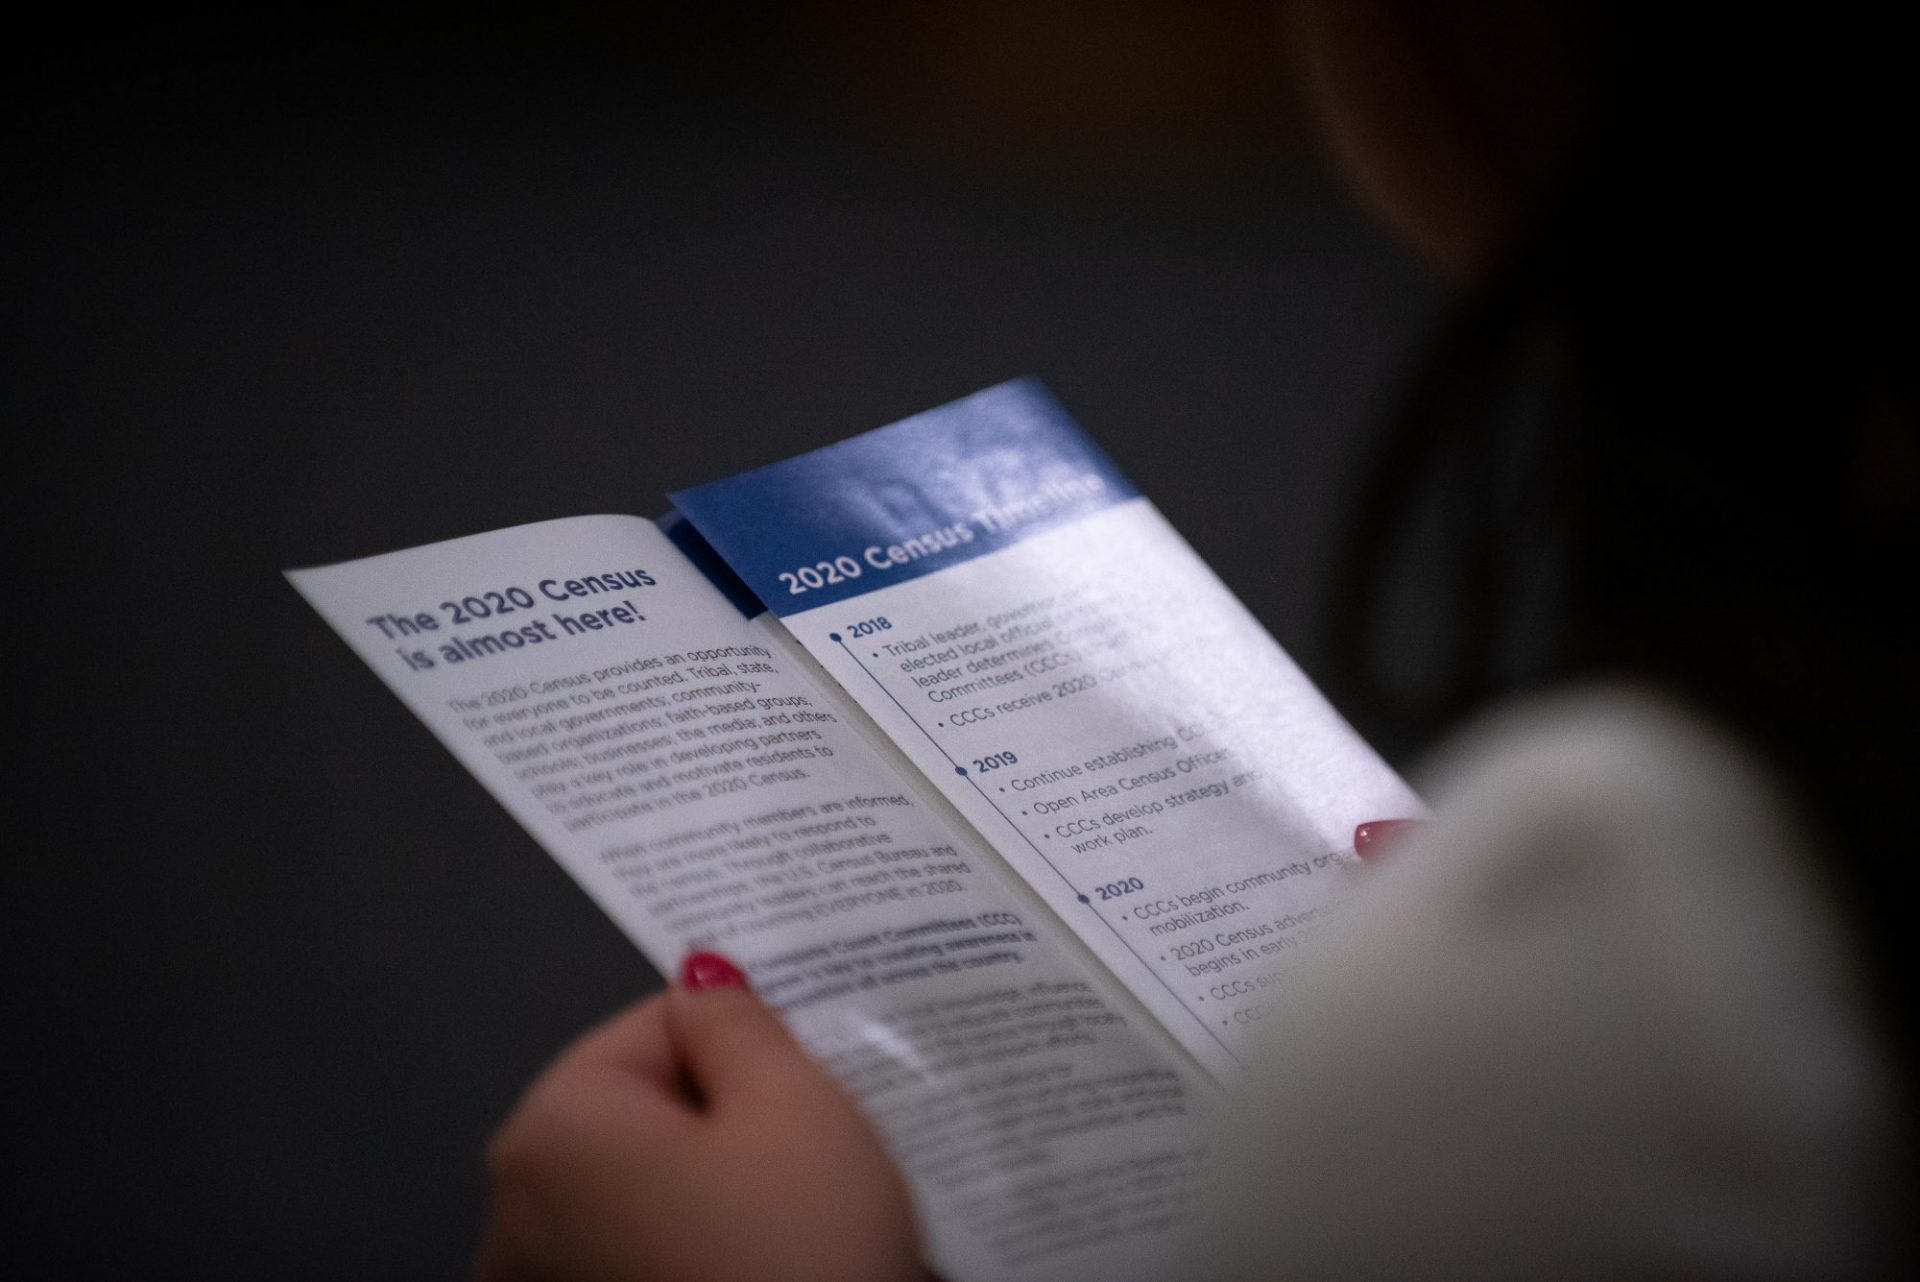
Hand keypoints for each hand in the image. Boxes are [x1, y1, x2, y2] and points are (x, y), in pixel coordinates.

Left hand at [473, 953, 926, 1281]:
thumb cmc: (803, 1256)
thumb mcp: (798, 1106)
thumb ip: (738, 1021)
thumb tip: (700, 973)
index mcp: (548, 1129)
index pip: (656, 1027)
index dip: (744, 1051)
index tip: (804, 1102)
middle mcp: (510, 1211)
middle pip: (637, 1115)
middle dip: (723, 1125)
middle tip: (808, 1169)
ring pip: (638, 1195)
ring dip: (708, 1197)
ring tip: (788, 1234)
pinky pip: (632, 1259)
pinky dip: (687, 1256)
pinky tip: (753, 1276)